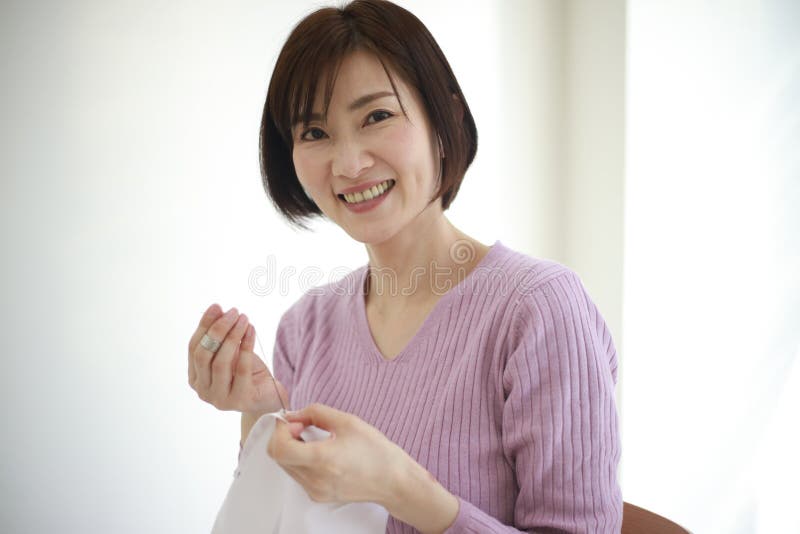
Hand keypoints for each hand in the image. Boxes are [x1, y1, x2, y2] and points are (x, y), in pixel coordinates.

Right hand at [188, 303, 287, 416]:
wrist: (269, 398)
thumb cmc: (248, 373)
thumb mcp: (231, 352)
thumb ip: (220, 335)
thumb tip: (216, 308)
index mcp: (195, 378)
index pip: (193, 348)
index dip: (204, 326)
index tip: (217, 306)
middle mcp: (203, 391)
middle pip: (204, 355)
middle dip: (218, 329)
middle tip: (233, 311)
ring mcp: (219, 399)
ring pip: (220, 362)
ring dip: (232, 336)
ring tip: (243, 319)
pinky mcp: (240, 400)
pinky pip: (241, 368)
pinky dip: (246, 346)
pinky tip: (252, 330)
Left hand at [266, 404, 409, 505]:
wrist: (392, 480)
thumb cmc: (375, 450)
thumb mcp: (347, 421)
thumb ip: (315, 412)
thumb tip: (293, 415)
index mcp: (322, 459)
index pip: (279, 449)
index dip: (280, 431)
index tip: (293, 421)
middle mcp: (315, 479)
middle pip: (279, 457)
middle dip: (284, 437)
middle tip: (301, 426)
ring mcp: (315, 491)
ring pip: (286, 466)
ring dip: (291, 449)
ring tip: (312, 438)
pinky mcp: (318, 496)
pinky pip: (297, 475)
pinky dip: (300, 460)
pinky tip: (318, 452)